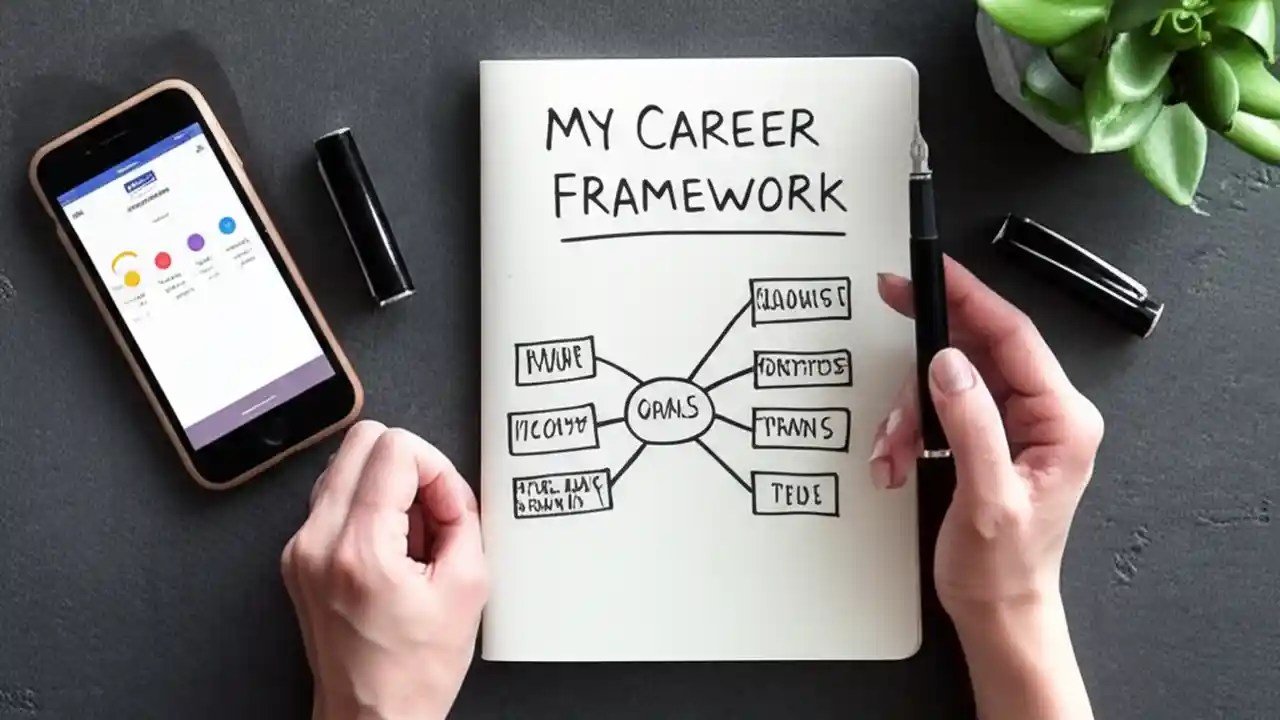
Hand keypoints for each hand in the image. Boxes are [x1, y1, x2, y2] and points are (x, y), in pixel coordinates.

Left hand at [281, 421, 488, 719]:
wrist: (370, 717)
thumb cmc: (413, 672)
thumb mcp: (468, 589)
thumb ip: (464, 519)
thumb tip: (449, 487)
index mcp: (359, 550)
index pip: (395, 448)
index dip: (437, 469)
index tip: (448, 508)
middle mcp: (318, 542)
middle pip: (363, 439)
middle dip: (411, 466)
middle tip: (431, 512)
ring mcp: (300, 548)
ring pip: (347, 463)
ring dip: (388, 485)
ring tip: (411, 536)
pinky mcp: (297, 555)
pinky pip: (336, 497)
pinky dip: (369, 506)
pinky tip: (391, 547)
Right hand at [871, 258, 1099, 718]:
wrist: (997, 612)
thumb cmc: (1004, 568)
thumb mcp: (988, 498)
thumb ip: (971, 425)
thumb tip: (949, 363)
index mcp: (1062, 420)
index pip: (1014, 336)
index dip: (970, 298)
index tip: (931, 274)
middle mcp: (1044, 415)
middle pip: (978, 352)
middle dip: (923, 365)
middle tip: (891, 328)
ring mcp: (1016, 426)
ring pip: (949, 381)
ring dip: (909, 413)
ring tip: (894, 451)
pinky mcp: (988, 439)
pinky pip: (941, 409)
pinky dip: (910, 430)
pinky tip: (898, 461)